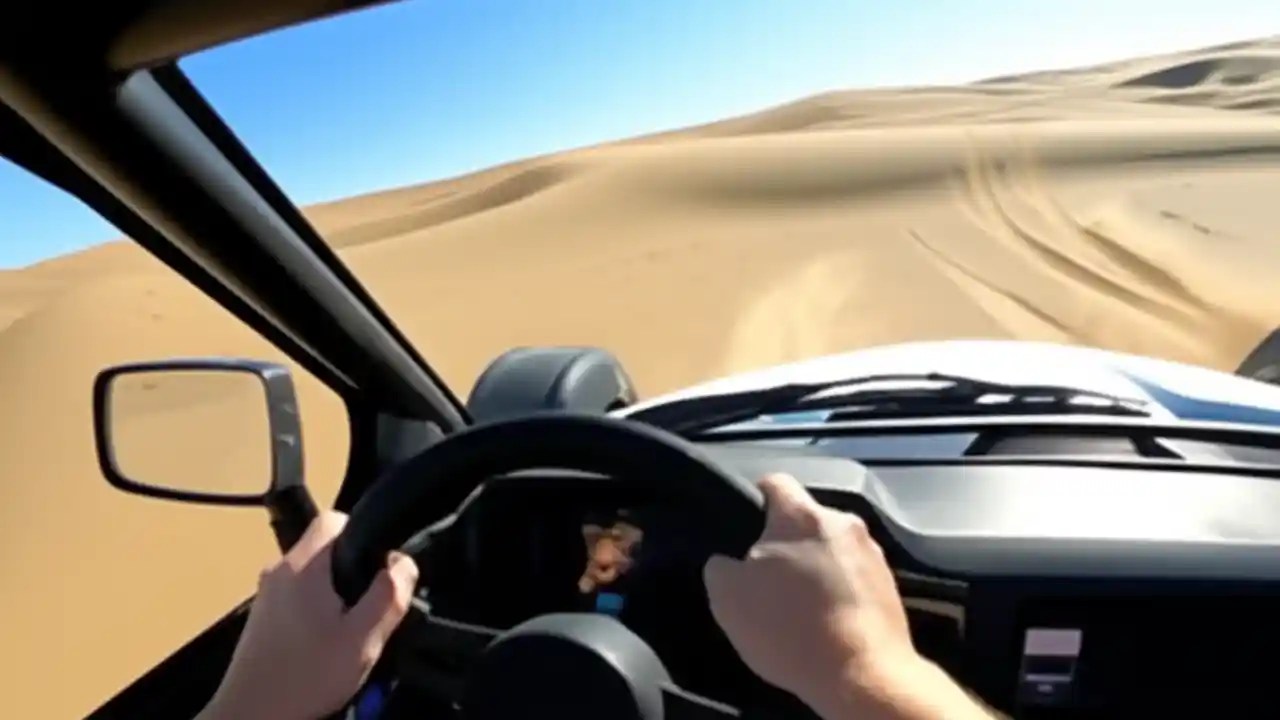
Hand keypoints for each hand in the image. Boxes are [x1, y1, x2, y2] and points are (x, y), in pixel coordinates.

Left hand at [199, 511, 418, 719]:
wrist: (251, 716)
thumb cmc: (304, 678)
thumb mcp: (363, 638)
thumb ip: (389, 595)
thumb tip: (404, 562)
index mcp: (303, 566)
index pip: (335, 518)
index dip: (364, 533)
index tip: (379, 566)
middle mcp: (279, 572)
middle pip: (325, 548)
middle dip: (353, 571)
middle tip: (369, 607)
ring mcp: (266, 595)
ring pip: (313, 576)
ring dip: (335, 595)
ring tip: (349, 631)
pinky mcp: (262, 618)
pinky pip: (298, 597)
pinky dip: (317, 612)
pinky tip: (326, 645)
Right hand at [704, 474, 991, 719]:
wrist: (862, 676)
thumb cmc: (791, 630)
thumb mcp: (728, 598)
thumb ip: (721, 566)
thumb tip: (727, 561)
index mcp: (801, 516)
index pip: (774, 482)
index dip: (753, 500)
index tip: (745, 528)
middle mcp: (843, 523)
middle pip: (804, 521)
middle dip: (786, 544)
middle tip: (767, 580)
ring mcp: (872, 553)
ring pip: (831, 550)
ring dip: (815, 569)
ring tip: (800, 609)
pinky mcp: (890, 585)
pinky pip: (854, 577)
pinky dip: (839, 593)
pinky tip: (826, 623)